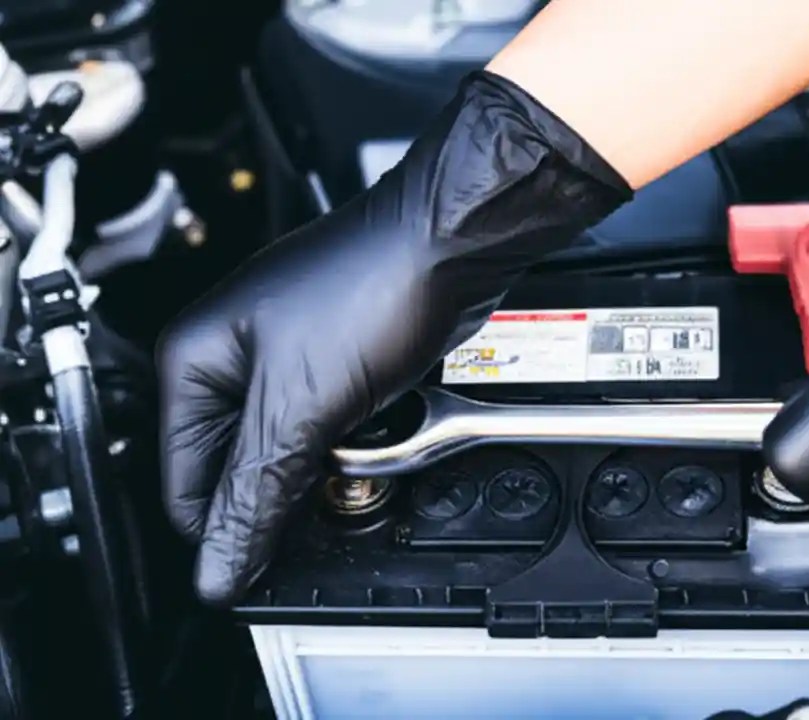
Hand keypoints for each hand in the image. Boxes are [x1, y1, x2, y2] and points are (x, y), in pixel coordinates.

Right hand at [157, 72, 629, 604]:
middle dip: (285, 493)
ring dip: (328, 468)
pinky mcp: (335, 365)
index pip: (185, 488)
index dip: (228, 532)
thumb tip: (218, 568)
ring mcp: (287, 362)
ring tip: (364, 446)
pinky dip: (357, 442)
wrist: (452, 243)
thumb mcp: (302, 406)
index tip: (268, 561)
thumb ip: (255, 494)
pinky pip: (333, 429)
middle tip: (333, 490)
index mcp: (195, 362)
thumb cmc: (374, 284)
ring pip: (292, 455)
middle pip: (240, 474)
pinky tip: (383, 426)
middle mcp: (232, 359)